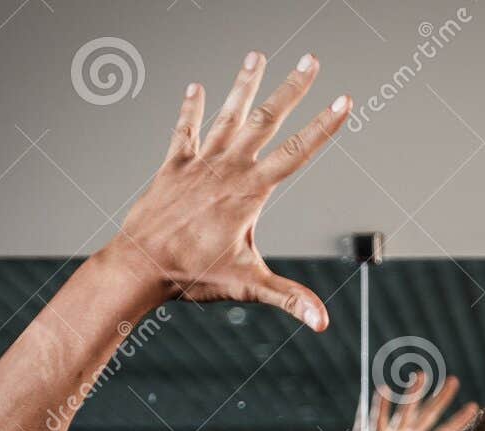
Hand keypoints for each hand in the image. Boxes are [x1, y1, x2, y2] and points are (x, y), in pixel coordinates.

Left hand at [113, 50, 349, 326]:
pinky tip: (196, 89)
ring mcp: (199, 164)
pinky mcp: (173, 168)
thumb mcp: (247, 286)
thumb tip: (321, 321)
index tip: (344, 101)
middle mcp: (227, 168)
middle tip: (311, 60)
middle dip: (293, 89)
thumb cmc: (190, 275)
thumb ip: (287, 298)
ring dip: (244, 85)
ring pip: (228, 116)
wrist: (139, 264)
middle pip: (267, 120)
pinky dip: (192, 110)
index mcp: (250, 192)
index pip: (297, 153)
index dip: (324, 127)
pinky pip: (186, 132)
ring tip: (256, 56)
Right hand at [327, 371, 478, 430]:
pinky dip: (380, 404)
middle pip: (428, 415)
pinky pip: (377, 418)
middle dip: (442, 399)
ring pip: (405, 410)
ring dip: (413, 393)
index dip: (459, 421)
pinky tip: (386, 389)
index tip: (474, 406)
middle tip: (454, 380)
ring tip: (421, 375)